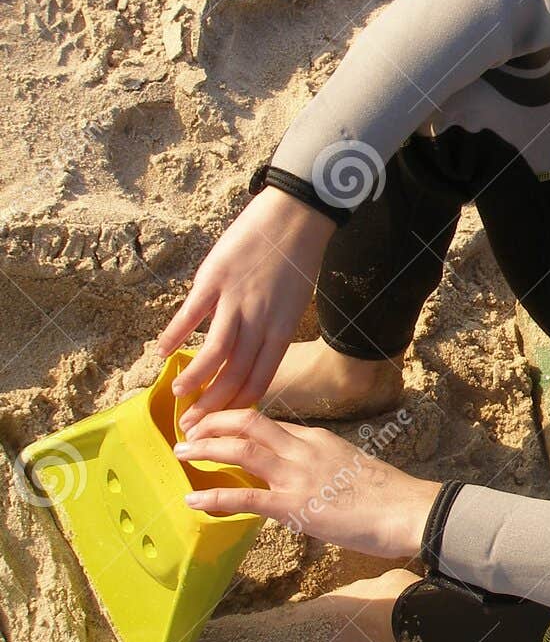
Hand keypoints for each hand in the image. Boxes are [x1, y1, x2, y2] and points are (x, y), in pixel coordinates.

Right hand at [156, 184, 337, 424]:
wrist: (294, 219)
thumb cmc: (294, 263)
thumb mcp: (292, 305)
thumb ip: (269, 331)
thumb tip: (247, 358)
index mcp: (282, 330)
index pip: (259, 379)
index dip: (237, 404)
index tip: (220, 422)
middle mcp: (260, 321)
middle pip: (235, 372)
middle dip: (213, 402)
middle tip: (193, 422)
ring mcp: (236, 300)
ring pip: (216, 351)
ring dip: (195, 377)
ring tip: (177, 394)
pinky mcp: (215, 280)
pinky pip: (192, 314)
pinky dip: (175, 334)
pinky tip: (162, 351)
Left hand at [174, 409, 441, 559]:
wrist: (408, 510)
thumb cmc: (389, 495)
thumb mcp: (351, 467)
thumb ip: (324, 466)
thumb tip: (308, 478)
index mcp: (317, 439)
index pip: (269, 423)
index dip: (236, 421)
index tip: (215, 426)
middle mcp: (303, 449)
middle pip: (248, 423)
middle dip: (213, 423)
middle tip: (188, 430)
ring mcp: (297, 476)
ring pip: (240, 450)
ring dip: (205, 449)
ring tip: (181, 453)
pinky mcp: (295, 505)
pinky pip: (245, 497)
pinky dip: (214, 497)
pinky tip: (192, 499)